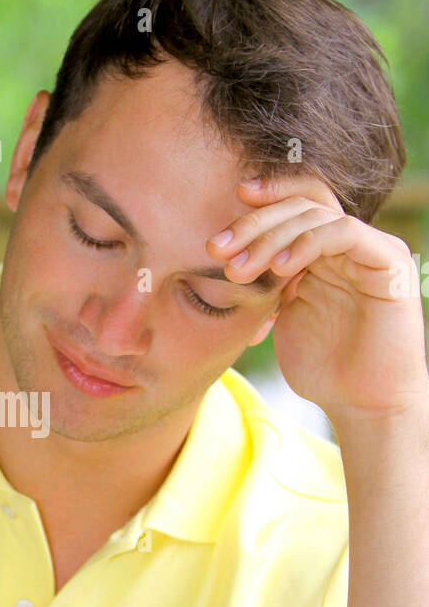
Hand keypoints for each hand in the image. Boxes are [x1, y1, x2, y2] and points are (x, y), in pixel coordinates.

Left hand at [206, 175, 428, 425]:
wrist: (362, 404)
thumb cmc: (322, 368)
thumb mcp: (279, 315)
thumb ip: (264, 280)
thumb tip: (225, 255)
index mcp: (324, 251)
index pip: (294, 205)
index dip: (261, 201)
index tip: (222, 221)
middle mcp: (349, 244)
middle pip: (300, 205)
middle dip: (254, 224)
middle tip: (217, 249)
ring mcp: (370, 249)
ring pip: (317, 215)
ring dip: (271, 238)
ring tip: (239, 270)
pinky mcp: (389, 260)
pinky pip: (345, 232)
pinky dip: (308, 243)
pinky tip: (281, 268)